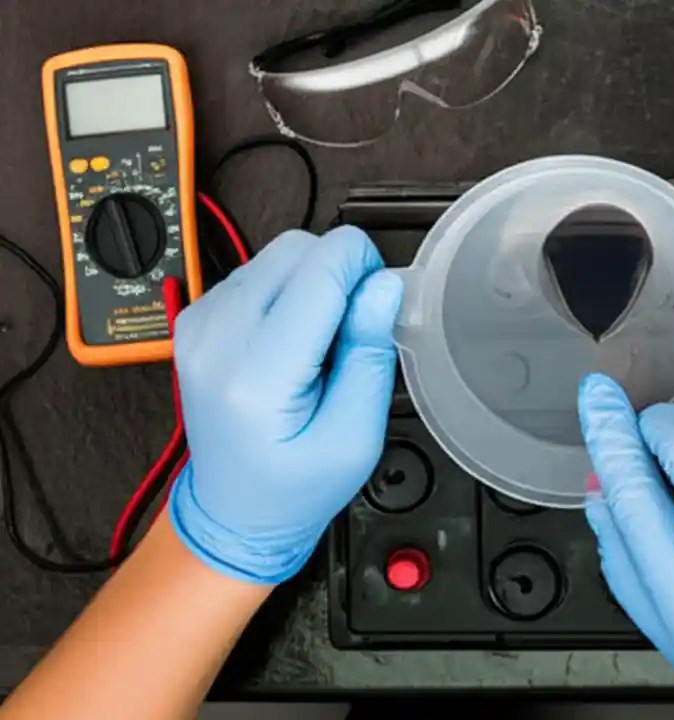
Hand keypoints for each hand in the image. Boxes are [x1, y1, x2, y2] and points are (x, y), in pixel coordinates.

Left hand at [169, 226, 402, 583]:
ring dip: (311, 286)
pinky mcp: (196, 319)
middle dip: (338, 276)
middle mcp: (216, 340)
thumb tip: (382, 285)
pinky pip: (256, 273)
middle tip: (351, 333)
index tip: (379, 302)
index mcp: (257, 377)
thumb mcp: (356, 437)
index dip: (363, 270)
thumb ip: (370, 356)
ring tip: (318, 346)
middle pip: (296, 249)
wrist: (234, 511)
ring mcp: (198, 325)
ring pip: (276, 255)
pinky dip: (287, 294)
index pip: (318, 270)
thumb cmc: (293, 487)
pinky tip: (293, 342)